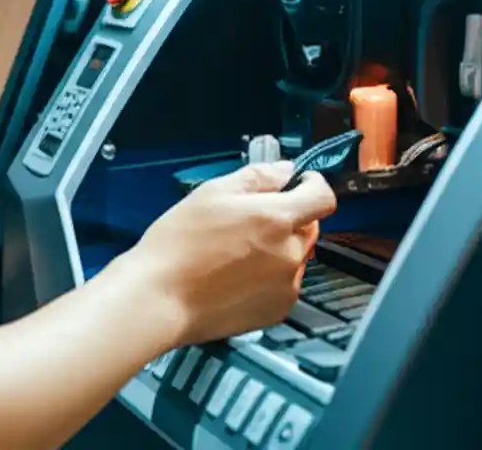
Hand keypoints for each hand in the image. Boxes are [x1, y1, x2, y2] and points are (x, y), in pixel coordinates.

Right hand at [122, 161, 335, 346]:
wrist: (159, 298)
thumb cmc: (177, 247)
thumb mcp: (211, 193)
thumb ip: (256, 177)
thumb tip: (284, 171)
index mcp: (276, 218)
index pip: (323, 197)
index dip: (312, 186)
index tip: (298, 185)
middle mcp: (289, 254)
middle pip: (308, 227)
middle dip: (288, 219)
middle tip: (248, 222)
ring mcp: (286, 285)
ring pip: (295, 257)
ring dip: (277, 249)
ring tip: (234, 253)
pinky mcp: (276, 310)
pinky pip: (284, 284)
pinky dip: (269, 277)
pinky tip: (235, 276)